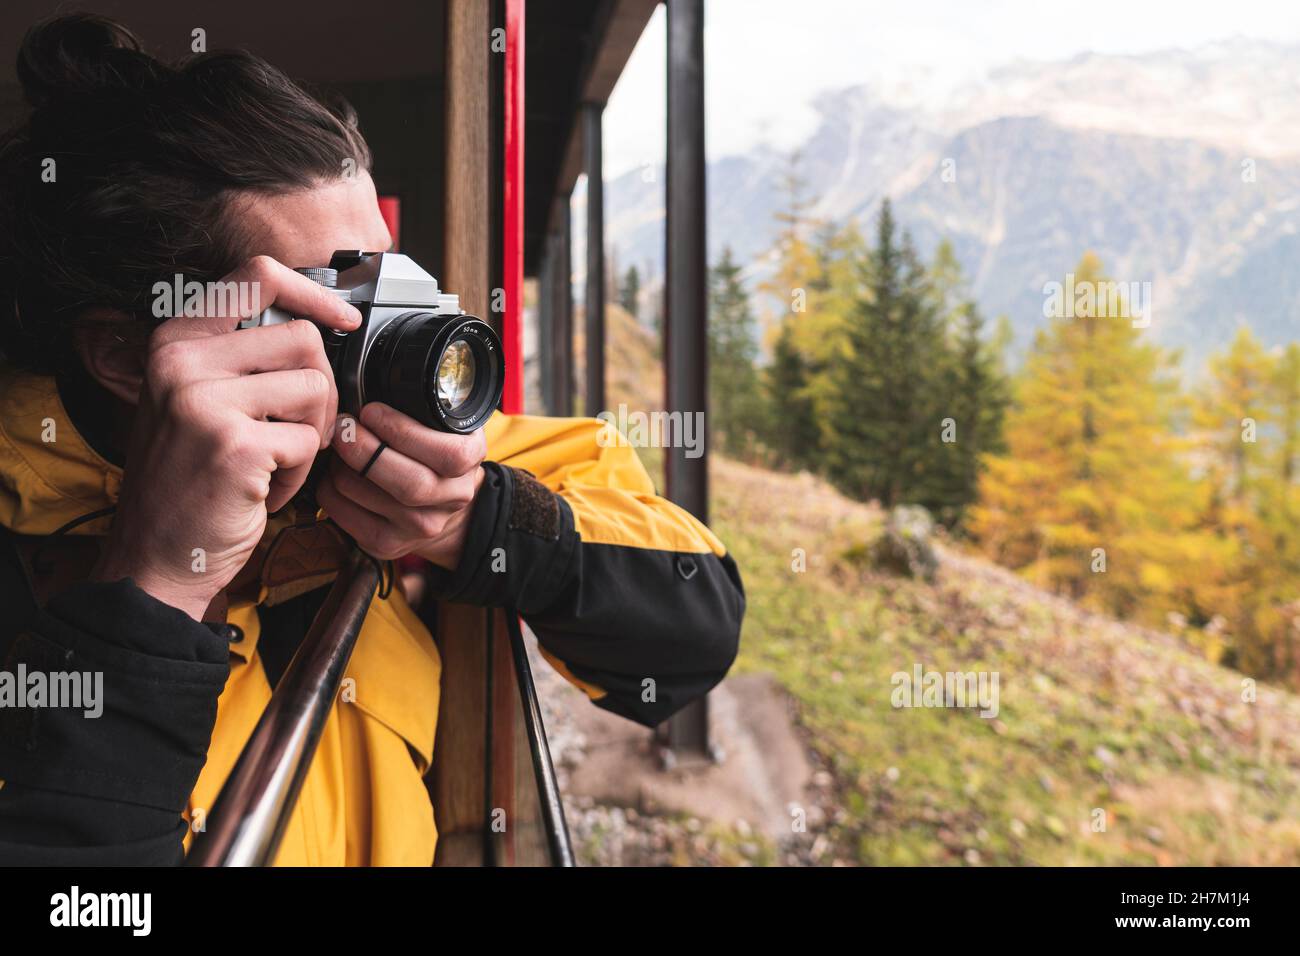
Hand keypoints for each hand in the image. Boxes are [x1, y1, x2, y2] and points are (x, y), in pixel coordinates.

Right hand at [91, 256, 362, 619]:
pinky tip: (266, 487)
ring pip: (315, 386)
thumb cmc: (188, 481)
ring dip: (312, 432)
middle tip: (296, 429)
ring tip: (276, 460)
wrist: (156, 556)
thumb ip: (239, 357)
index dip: (314, 294)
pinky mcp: (234, 444)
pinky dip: (301, 472)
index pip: (257, 277)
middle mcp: (181, 361)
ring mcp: (202, 400)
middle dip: (320, 389)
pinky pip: (310, 440)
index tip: (343, 320)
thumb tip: (318, 323)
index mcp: (174, 340)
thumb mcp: (195, 401)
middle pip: (303, 337)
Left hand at [316, 402, 486, 569]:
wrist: (447, 509)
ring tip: (340, 446)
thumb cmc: (435, 453)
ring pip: (363, 493)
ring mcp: (420, 527)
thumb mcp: (445, 423)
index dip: (401, 430)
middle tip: (342, 426)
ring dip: (340, 464)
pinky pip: (342, 511)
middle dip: (362, 449)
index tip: (371, 411)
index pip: (446, 454)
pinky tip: (337, 472)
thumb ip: (422, 405)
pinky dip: (328, 487)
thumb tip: (370, 378)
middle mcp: (451, 499)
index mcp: (469, 461)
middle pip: (406, 482)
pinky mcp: (387, 544)